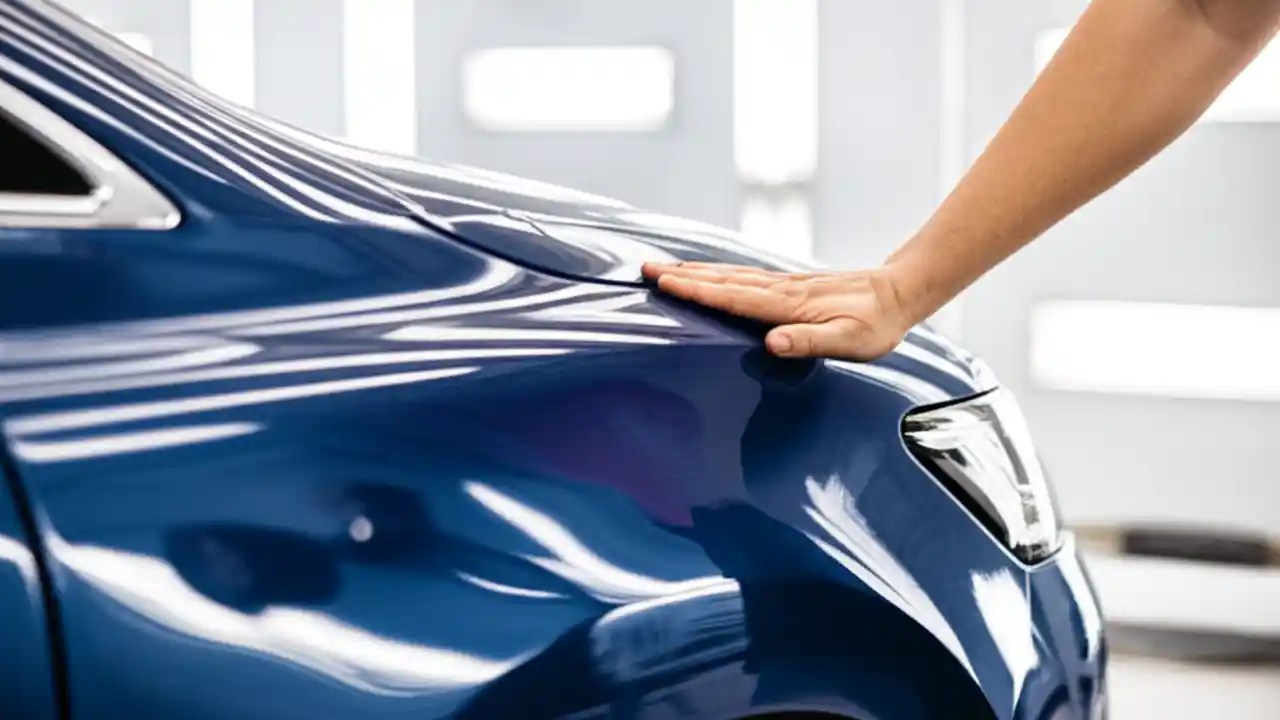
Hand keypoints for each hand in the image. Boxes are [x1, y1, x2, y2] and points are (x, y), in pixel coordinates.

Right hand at [641, 261, 917, 360]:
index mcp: (789, 306)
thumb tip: (772, 343)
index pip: (733, 297)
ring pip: (731, 275)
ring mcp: (784, 285)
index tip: (664, 283)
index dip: (697, 291)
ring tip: (665, 269)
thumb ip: (810, 342)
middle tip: (646, 268)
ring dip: (696, 272)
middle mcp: (781, 290)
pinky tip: (709, 274)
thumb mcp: (850, 342)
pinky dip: (718, 273)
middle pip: (723, 280)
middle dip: (683, 275)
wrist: (899, 293)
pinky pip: (744, 277)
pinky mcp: (789, 286)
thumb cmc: (877, 325)